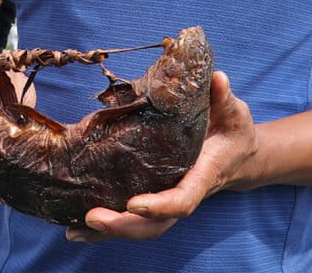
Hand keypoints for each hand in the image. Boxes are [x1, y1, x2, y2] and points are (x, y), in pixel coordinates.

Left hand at [65, 70, 257, 241]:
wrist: (238, 155)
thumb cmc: (233, 131)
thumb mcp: (234, 111)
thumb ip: (224, 97)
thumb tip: (216, 79)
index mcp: (202, 176)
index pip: (182, 200)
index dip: (159, 205)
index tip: (133, 203)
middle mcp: (183, 194)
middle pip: (154, 224)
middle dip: (123, 226)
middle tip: (91, 217)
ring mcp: (166, 199)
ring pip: (140, 227)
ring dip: (107, 232)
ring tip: (73, 230)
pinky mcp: (154, 197)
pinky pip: (130, 219)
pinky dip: (104, 228)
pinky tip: (74, 228)